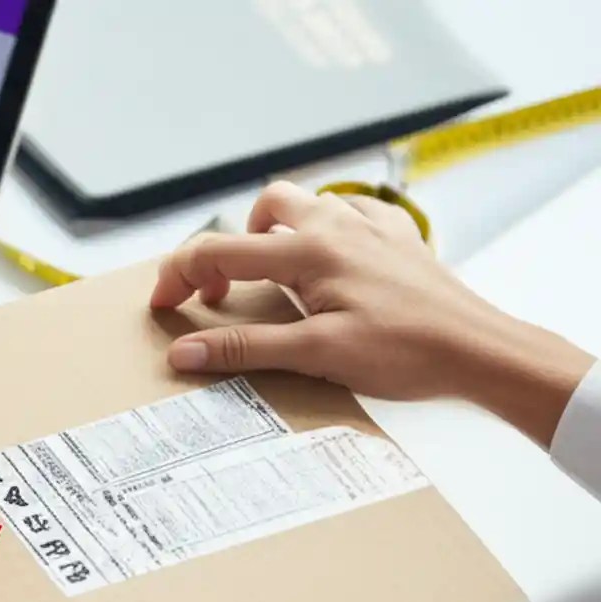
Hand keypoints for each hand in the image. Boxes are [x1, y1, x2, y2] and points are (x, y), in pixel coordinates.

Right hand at [150, 181, 594, 446]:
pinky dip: (330, 231)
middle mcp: (336, 224)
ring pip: (309, 203)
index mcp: (309, 250)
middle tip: (225, 290)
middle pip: (265, 206)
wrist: (481, 350)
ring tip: (276, 278)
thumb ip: (246, 348)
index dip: (179, 275)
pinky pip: (354, 213)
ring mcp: (372, 225)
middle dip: (233, 244)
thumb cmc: (406, 353)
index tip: (162, 304)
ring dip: (280, 233)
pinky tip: (334, 265)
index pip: (220, 251)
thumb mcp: (317, 356)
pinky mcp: (400, 236)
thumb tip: (184, 352)